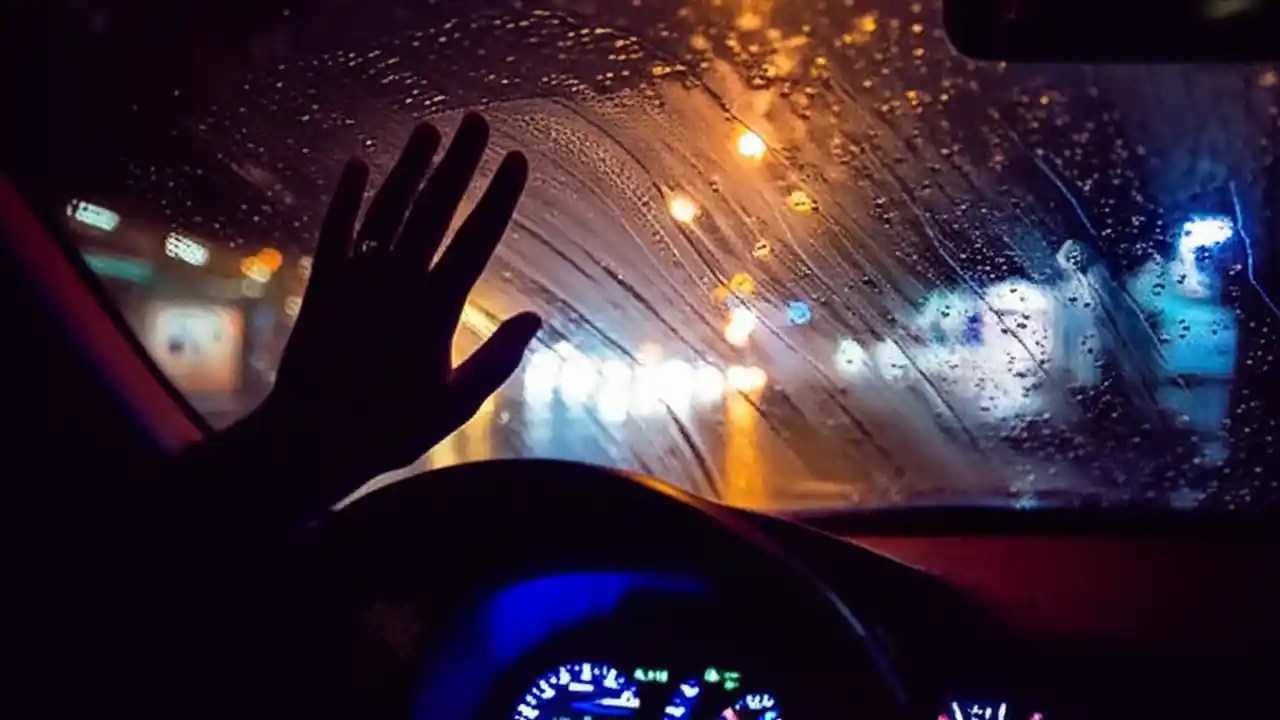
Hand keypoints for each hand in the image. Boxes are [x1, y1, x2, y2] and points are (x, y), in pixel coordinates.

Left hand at [251, 112, 540, 488]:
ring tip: (427, 129)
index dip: (499, 196)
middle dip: (458, 161)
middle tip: (476, 120)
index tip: (517, 159)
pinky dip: (345, 195)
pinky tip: (356, 163)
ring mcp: (356, 278)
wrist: (309, 438)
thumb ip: (498, 358)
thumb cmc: (389, 428)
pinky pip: (336, 228)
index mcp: (435, 308)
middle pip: (434, 208)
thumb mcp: (456, 403)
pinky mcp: (323, 284)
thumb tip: (536, 318)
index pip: (477, 239)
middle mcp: (396, 281)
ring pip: (387, 208)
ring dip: (409, 166)